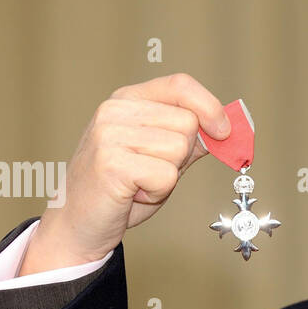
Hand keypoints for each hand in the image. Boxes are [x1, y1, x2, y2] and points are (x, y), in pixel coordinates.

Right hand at [19, 73, 230, 273]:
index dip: (210, 106)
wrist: (79, 223)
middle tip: (151, 170)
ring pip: (180, 149)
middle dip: (182, 154)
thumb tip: (228, 128)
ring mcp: (109, 134)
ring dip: (168, 176)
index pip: (180, 85)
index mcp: (127, 100)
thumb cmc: (121, 190)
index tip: (224, 131)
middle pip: (187, 122)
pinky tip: (133, 193)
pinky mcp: (112, 162)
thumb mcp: (160, 156)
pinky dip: (158, 192)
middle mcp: (115, 110)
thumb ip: (189, 139)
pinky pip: (167, 176)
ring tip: (139, 182)